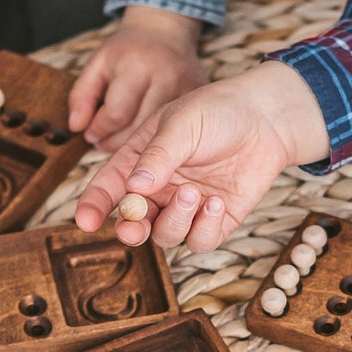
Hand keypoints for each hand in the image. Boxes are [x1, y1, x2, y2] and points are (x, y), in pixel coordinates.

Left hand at [68, 7, 205, 146]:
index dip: (99, 130)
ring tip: (121, 138)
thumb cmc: (128, 50)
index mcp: (137, 66)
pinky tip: (146, 134)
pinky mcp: (199, 97)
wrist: (166, 31)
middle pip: (139, 129)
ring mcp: (187, 88)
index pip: (117, 114)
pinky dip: (158, 138)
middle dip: (114, 141)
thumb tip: (77, 127)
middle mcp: (166, 77)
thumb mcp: (98, 64)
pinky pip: (177, 130)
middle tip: (102, 141)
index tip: (90, 134)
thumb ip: (81, 95)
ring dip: (136, 145)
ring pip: (159, 136)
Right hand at [72, 59, 328, 251]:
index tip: (85, 221)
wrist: (267, 118)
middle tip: (133, 228)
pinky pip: (199, 241)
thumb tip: (135, 187)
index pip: (108, 188)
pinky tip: (215, 202)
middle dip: (129, 229)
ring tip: (195, 193)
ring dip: (175, 220)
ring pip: (165, 235)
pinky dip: (203, 228)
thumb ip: (158, 155)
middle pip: (133, 222)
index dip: (93, 206)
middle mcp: (159, 189)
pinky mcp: (215, 221)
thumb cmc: (218, 111)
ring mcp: (186, 207)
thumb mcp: (182, 123)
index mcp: (140, 162)